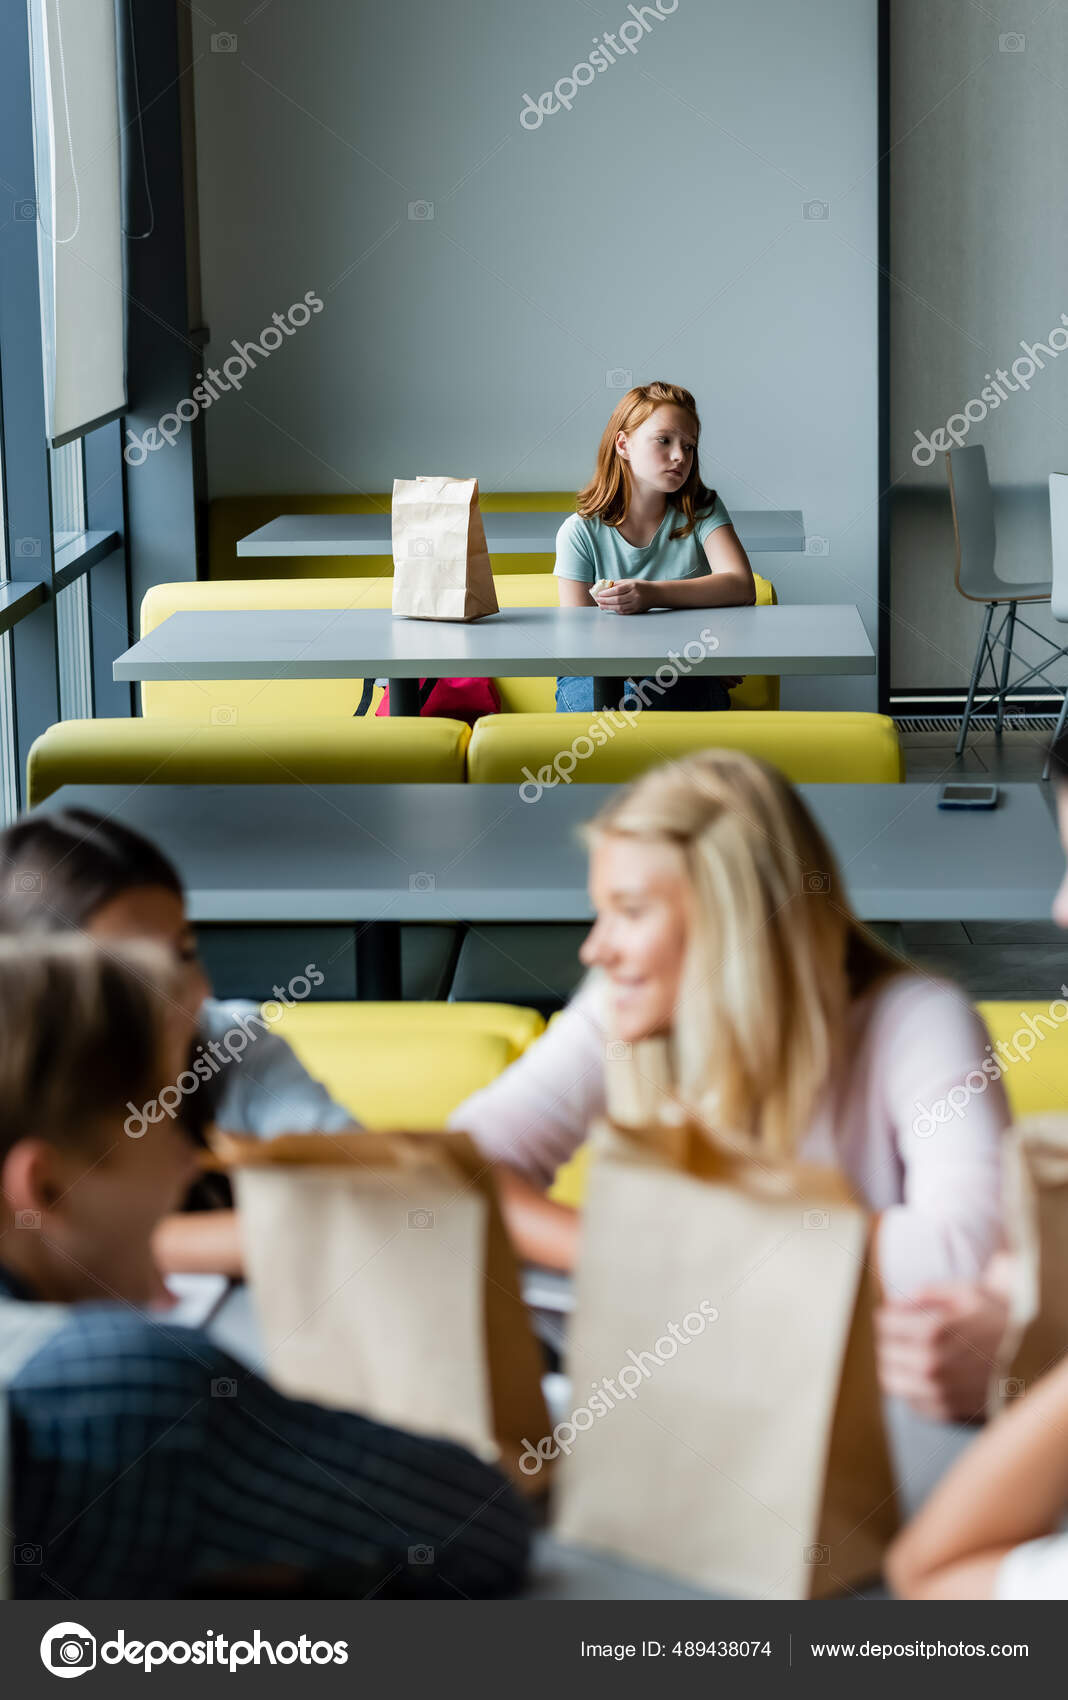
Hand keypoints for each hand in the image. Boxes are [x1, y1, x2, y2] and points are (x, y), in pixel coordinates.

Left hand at [591, 579, 648, 615]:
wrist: (656, 594)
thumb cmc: (641, 586)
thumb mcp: (631, 581)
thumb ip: (619, 584)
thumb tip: (605, 587)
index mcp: (633, 586)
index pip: (617, 590)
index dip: (607, 593)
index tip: (599, 594)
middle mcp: (635, 595)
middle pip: (617, 600)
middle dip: (605, 601)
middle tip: (597, 600)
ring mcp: (636, 604)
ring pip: (619, 607)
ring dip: (608, 607)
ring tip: (601, 606)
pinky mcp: (637, 610)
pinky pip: (624, 612)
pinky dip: (615, 611)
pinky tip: (610, 608)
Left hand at [875, 1281, 1011, 1422]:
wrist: (1033, 1358)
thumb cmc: (999, 1321)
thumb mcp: (965, 1293)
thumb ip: (925, 1293)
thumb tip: (892, 1302)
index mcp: (932, 1331)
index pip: (885, 1324)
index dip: (889, 1315)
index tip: (896, 1314)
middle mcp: (931, 1365)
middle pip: (885, 1352)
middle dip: (890, 1339)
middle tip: (903, 1334)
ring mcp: (938, 1392)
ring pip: (891, 1380)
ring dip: (896, 1365)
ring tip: (911, 1355)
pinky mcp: (946, 1412)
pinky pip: (911, 1401)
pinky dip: (912, 1387)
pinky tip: (927, 1375)